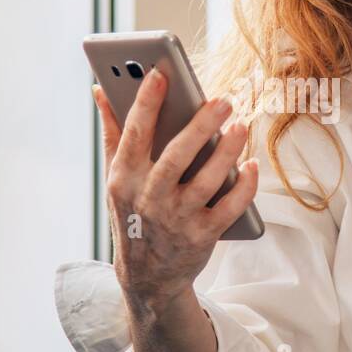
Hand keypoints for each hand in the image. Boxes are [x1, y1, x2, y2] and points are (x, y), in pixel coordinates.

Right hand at [93, 69, 259, 313]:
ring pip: (206, 181)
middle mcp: (149, 197)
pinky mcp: (202, 236)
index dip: (146, 103)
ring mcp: (177, 219)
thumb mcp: (116, 178)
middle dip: (199, 126)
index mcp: (125, 177)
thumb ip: (112, 132)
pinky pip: (229, 208)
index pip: (135, 134)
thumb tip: (99, 89)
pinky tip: (251, 165)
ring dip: (226, 152)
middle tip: (222, 99)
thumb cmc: (134, 213)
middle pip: (176, 156)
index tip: (160, 74)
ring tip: (240, 125)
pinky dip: (244, 187)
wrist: (147, 277)